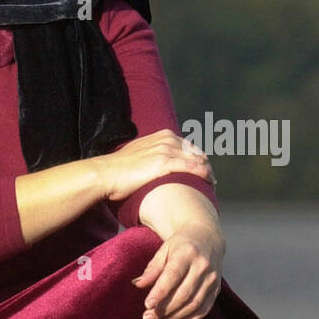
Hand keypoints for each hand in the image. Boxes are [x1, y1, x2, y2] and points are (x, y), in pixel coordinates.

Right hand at [93, 130, 215, 201]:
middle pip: (196, 152)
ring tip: (212, 183)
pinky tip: (209, 182)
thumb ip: (152, 153)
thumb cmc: (119, 169)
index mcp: (163, 135)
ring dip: (208, 172)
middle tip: (212, 179)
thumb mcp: (139, 153)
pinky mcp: (164, 163)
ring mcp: (166, 150)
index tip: (204, 170)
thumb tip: (157, 164)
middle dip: (206, 165)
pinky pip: (192, 168)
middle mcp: (167, 139)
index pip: (189, 146)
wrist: (106, 174)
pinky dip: (203, 175)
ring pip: (197, 160)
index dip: (199, 158)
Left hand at [132, 221, 224, 318]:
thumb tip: (138, 284)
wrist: (208, 238)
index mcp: (187, 253)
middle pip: (184, 294)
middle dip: (165, 309)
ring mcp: (212, 279)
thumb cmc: (181, 245)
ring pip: (194, 304)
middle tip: (147, 317)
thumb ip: (152, 268)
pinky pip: (204, 310)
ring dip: (174, 316)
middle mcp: (202, 266)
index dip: (160, 292)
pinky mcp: (217, 289)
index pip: (173, 275)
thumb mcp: (164, 250)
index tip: (147, 305)